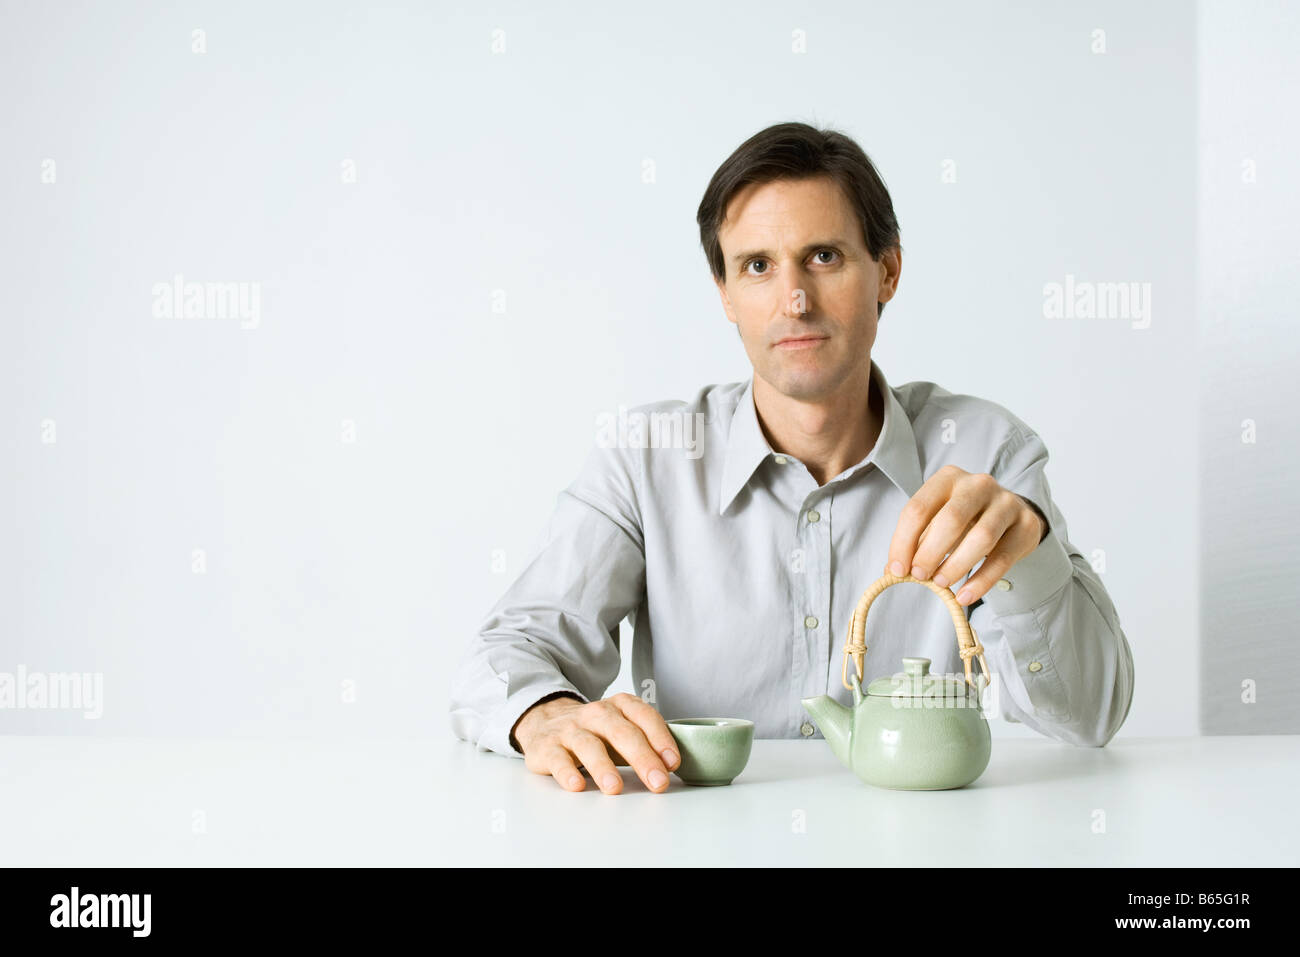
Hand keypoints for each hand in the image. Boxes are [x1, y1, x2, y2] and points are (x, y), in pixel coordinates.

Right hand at [512, 693, 680, 794]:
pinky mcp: (548, 747)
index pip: (644, 717)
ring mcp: (570, 729)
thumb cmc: (595, 731)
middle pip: (621, 732)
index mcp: (619, 706)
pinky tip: (577, 785)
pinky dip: (567, 772)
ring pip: (588, 745)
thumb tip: (670, 766)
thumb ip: (646, 743)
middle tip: (657, 782)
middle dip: (642, 758)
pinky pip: (558, 759)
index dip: (661, 738)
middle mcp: (596, 714)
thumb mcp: (622, 728)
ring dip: (603, 767)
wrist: (546, 721)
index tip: (672, 762)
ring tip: (615, 788)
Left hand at [883, 465, 1047, 605]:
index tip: (897, 569)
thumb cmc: (964, 518)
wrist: (1010, 514)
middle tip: (919, 576)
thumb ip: (917, 542)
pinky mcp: (1026, 526)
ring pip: (982, 537)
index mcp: (948, 478)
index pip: (919, 508)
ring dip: (956, 565)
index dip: (903, 542)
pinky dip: (982, 581)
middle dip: (930, 552)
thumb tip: (893, 570)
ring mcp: (1007, 503)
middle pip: (951, 519)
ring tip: (941, 584)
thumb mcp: (937, 521)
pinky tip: (964, 596)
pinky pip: (1003, 558)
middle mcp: (978, 484)